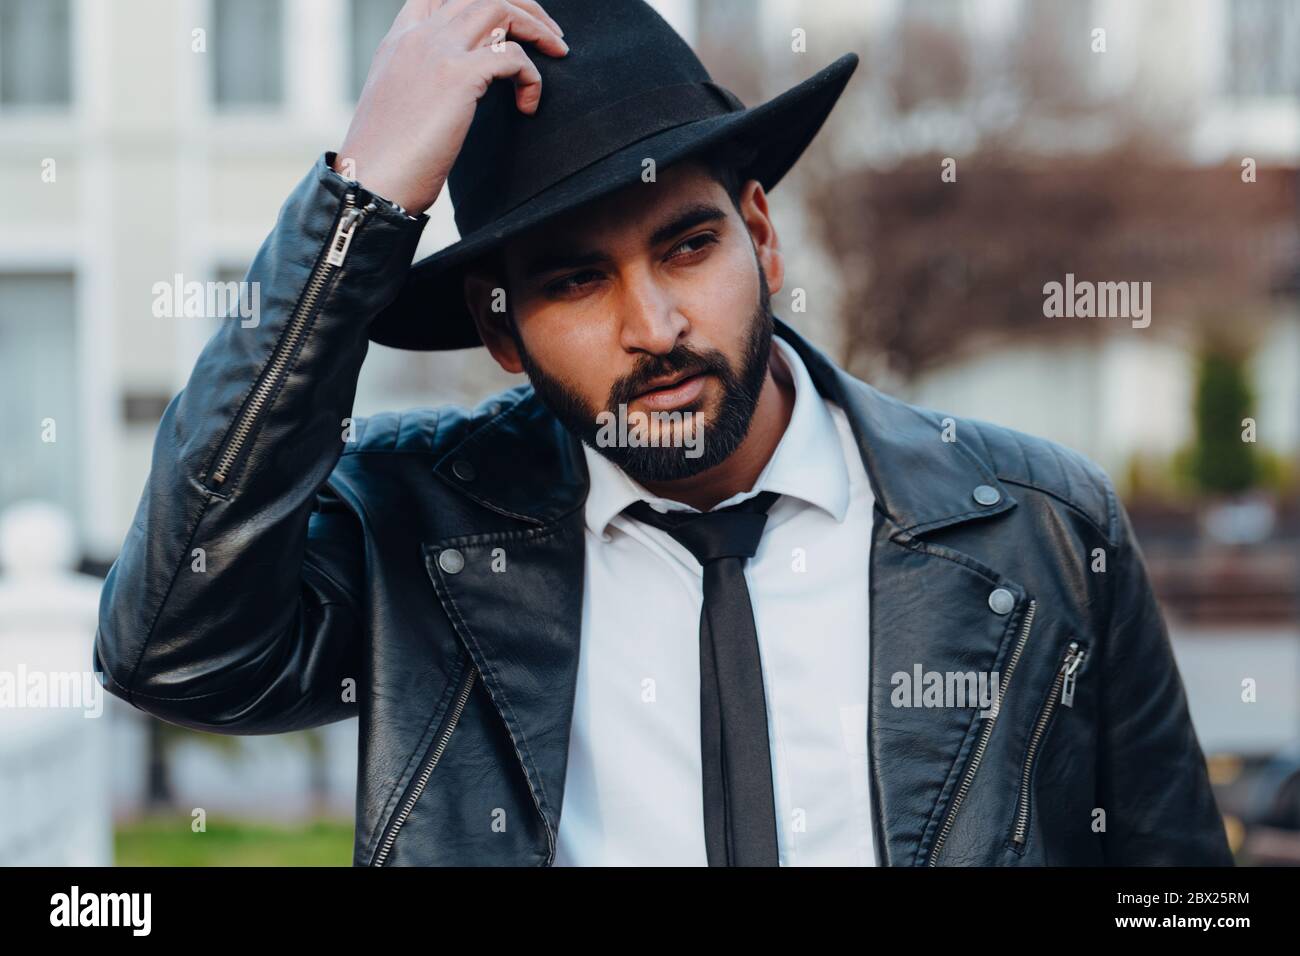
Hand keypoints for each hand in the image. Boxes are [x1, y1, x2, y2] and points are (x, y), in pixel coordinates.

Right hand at [334, 0, 567, 214]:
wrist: (369, 184)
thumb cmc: (385, 161)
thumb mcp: (397, 106)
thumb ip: (421, 84)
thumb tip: (452, 95)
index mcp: (399, 41)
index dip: (481, 3)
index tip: (509, 25)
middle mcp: (418, 36)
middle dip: (525, 8)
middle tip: (550, 36)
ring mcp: (437, 51)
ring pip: (500, 9)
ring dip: (537, 29)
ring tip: (557, 54)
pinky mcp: (458, 77)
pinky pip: (514, 57)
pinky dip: (532, 78)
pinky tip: (528, 106)